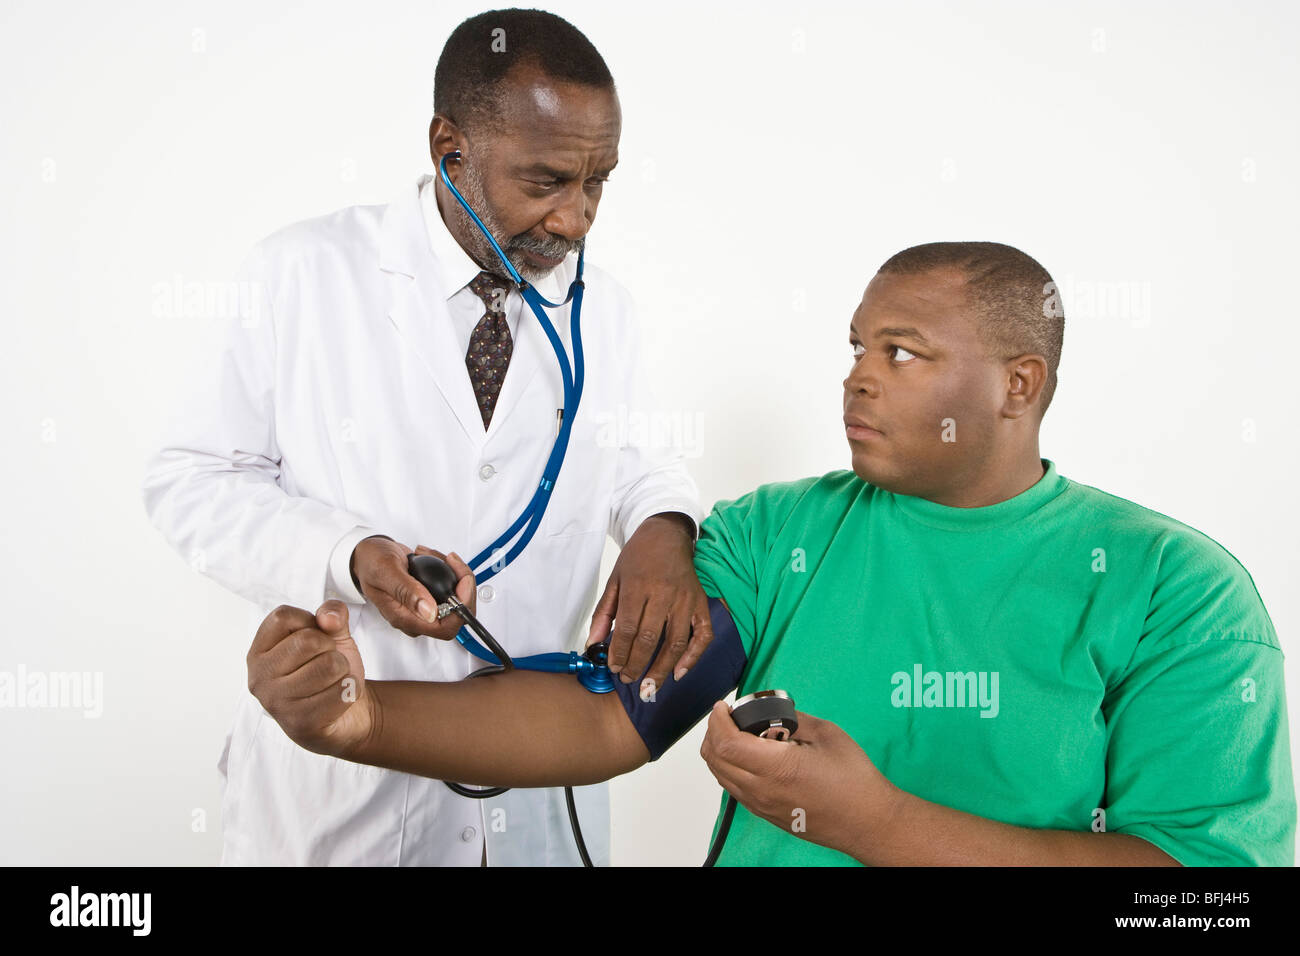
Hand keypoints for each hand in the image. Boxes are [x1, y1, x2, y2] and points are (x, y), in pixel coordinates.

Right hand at [247, 601, 373, 757]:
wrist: (344, 714)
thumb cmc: (329, 669)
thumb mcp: (332, 634)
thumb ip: (332, 614)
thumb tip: (328, 617)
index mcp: (259, 650)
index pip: (282, 617)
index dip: (309, 621)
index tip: (314, 638)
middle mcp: (259, 677)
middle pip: (309, 641)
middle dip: (330, 648)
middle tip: (327, 663)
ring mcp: (277, 703)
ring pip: (330, 665)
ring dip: (343, 670)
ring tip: (332, 681)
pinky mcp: (300, 723)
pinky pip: (342, 691)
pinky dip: (350, 690)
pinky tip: (338, 698)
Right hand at [351, 537, 475, 638]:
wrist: (366, 555)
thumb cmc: (370, 563)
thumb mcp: (386, 571)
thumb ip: (407, 592)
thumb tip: (430, 613)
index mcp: (405, 618)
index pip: (446, 628)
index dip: (461, 608)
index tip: (461, 582)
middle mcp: (417, 617)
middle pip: (457, 614)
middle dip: (462, 585)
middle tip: (452, 562)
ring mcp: (424, 607)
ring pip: (457, 598)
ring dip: (453, 572)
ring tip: (432, 555)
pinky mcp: (429, 596)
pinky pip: (451, 587)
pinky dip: (448, 568)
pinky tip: (430, 557)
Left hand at [585, 513, 712, 697]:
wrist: (666, 535)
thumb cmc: (637, 558)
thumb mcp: (614, 580)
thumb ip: (603, 614)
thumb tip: (593, 645)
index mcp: (638, 587)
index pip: (628, 628)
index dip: (620, 653)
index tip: (614, 668)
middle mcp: (664, 594)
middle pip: (650, 638)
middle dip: (637, 665)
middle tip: (629, 680)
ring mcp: (685, 600)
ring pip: (676, 642)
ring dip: (663, 669)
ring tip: (650, 686)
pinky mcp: (700, 603)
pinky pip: (702, 635)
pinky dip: (693, 656)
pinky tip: (680, 672)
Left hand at [699, 702, 903, 859]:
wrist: (867, 821)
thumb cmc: (854, 780)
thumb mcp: (826, 734)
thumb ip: (794, 719)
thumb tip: (774, 712)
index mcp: (777, 768)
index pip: (727, 744)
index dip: (718, 721)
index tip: (722, 707)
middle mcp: (763, 791)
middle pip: (715, 760)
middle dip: (712, 733)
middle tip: (724, 717)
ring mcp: (762, 806)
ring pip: (721, 776)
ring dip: (718, 751)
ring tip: (733, 733)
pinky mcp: (766, 815)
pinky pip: (734, 789)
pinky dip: (728, 768)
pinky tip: (746, 755)